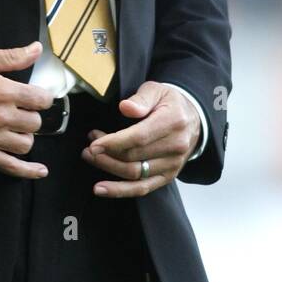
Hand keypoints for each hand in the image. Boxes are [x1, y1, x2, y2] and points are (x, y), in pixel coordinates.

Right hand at [0, 41, 55, 178]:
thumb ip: (11, 56)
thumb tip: (36, 49)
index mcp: (4, 92)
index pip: (41, 100)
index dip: (42, 97)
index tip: (37, 97)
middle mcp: (2, 117)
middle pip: (35, 123)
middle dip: (30, 116)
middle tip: (20, 112)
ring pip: (26, 144)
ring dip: (25, 137)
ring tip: (15, 130)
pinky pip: (11, 167)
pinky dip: (28, 171)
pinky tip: (40, 172)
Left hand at [81, 81, 200, 196]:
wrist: (193, 119)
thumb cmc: (169, 103)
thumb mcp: (156, 90)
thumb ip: (141, 99)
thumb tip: (125, 107)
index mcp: (173, 122)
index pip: (139, 137)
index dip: (114, 142)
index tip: (94, 144)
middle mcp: (176, 146)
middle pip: (134, 157)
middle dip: (106, 154)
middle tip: (89, 147)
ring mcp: (173, 164)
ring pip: (135, 174)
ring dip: (109, 168)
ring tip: (90, 158)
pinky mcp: (169, 176)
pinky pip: (143, 188)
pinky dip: (120, 191)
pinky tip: (102, 189)